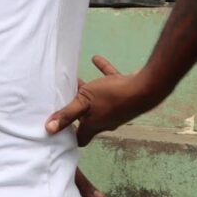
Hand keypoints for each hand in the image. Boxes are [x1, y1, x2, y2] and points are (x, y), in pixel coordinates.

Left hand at [45, 55, 165, 145]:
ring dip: (88, 91)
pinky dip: (103, 72)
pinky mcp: (126, 92)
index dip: (71, 137)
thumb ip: (67, 114)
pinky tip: (95, 58)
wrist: (147, 87)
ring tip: (76, 80)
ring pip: (99, 99)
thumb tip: (48, 129)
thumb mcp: (84, 103)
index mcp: (96, 124)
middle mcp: (107, 119)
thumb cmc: (113, 96)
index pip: (82, 138)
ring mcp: (118, 107)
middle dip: (77, 111)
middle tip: (64, 102)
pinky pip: (111, 81)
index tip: (60, 131)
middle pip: (89, 118)